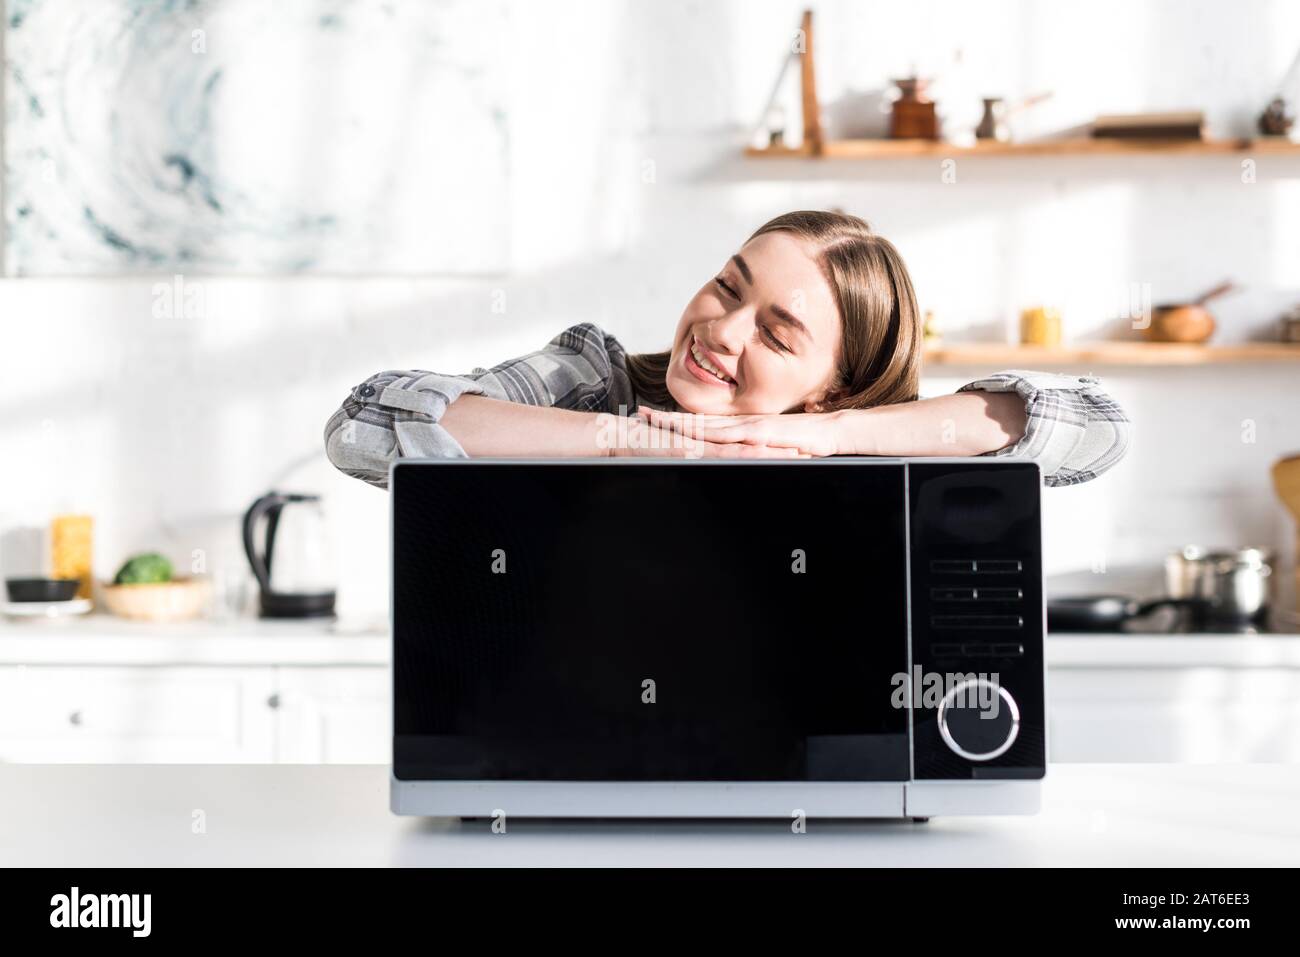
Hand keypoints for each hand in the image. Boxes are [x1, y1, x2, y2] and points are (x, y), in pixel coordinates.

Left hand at [637, 406, 843, 456]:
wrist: (834, 431)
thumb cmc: (805, 439)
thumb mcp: (771, 446)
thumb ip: (752, 449)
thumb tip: (737, 454)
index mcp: (740, 427)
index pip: (703, 424)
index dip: (678, 421)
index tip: (653, 418)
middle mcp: (740, 425)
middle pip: (698, 422)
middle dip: (668, 420)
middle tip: (640, 415)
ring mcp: (750, 429)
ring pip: (708, 426)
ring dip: (682, 425)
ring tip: (656, 423)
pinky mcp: (763, 435)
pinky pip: (734, 437)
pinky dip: (714, 437)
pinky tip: (696, 438)